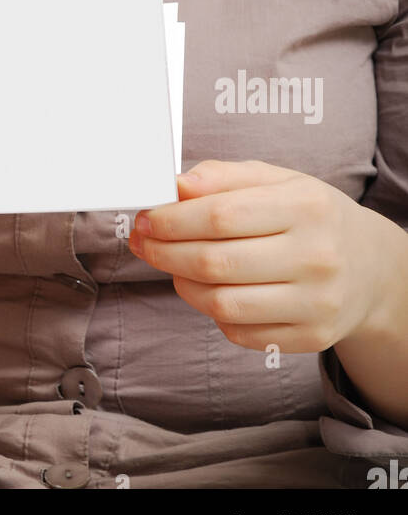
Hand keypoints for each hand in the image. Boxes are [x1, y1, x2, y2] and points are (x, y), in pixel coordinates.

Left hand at [127, 159, 386, 352]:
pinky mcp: (310, 338)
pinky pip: (239, 331)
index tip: (145, 217)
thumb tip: (176, 185)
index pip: (220, 215)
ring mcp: (316, 303)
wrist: (370, 267)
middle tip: (143, 241)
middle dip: (164, 252)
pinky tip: (208, 290)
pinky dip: (211, 311)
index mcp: (306, 207)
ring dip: (181, 284)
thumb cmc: (311, 217)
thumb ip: (224, 176)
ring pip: (222, 302)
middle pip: (215, 262)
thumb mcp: (278, 180)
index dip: (171, 219)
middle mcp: (316, 257)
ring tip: (172, 265)